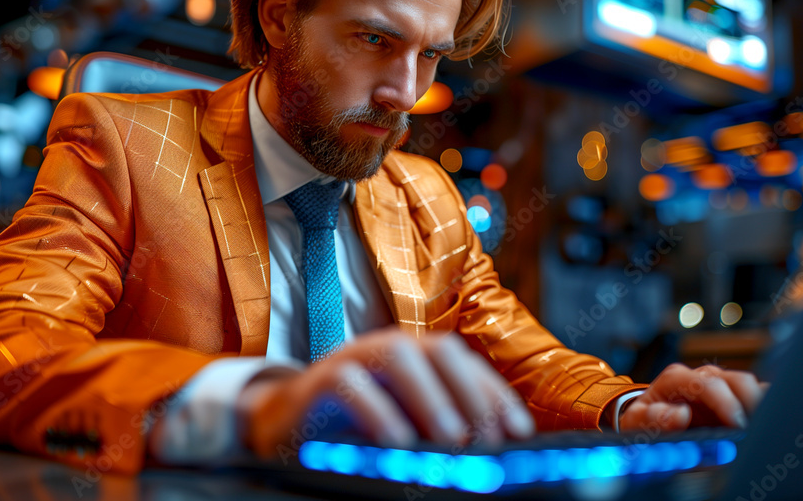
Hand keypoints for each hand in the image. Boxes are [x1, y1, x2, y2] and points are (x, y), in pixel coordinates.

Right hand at [237, 327, 534, 457]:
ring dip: (431, 396)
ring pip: (397, 354)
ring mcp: (353, 357)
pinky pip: (350, 384)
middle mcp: (389, 349)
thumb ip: (438, 431)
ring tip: (451, 438)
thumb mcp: (405, 426)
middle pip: (439, 349)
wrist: (284, 426)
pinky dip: (378, 412)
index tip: (519, 432)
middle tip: (488, 440)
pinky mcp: (320, 380)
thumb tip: (486, 454)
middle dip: (470, 392)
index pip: (465, 364)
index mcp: (416, 357)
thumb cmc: (354, 429)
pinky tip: (398, 443)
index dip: (495, 394)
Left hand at [619, 363, 767, 431]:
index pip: (708, 384)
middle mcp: (702, 377)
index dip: (726, 403)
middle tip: (757, 429)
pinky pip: (759, 398)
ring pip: (753, 387)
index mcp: (677, 379)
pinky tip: (766, 428)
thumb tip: (679, 415)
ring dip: (761, 407)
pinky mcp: (736, 398)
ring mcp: (722, 386)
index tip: (738, 424)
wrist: (651, 425)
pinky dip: (766, 411)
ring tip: (763, 430)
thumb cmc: (645, 423)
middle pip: (738, 381)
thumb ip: (653, 419)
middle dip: (752, 403)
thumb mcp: (639, 423)